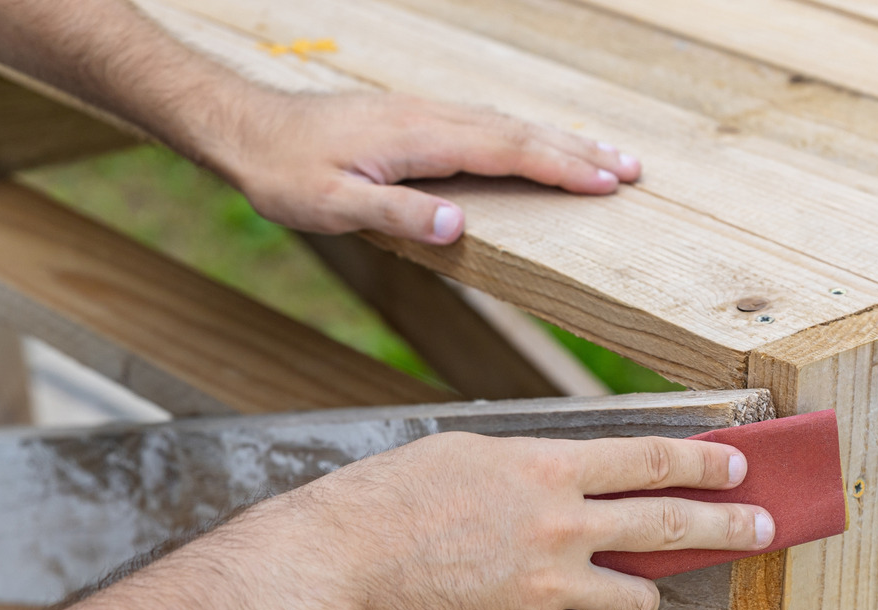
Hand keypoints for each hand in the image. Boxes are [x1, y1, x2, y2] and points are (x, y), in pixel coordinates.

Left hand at [212, 91, 640, 243]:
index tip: (608, 182)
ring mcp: (423, 115)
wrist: (243, 128)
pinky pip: (486, 123)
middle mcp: (430, 118)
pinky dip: (525, 135)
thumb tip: (458, 225)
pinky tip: (535, 144)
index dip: (562, 167)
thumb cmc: (282, 172)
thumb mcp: (329, 205)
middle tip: (633, 169)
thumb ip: (394, 215)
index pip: (508, 151)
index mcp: (419, 139)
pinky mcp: (413, 121)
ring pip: (507, 123)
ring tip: (605, 156)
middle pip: (521, 131)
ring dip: (559, 140)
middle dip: (581, 151)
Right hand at [283, 433, 772, 609]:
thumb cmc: (393, 496)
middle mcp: (560, 526)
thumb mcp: (471, 453)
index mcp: (547, 469)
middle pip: (669, 528)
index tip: (739, 466)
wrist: (338, 562)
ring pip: (637, 600)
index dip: (704, 463)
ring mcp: (547, 587)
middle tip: (764, 527)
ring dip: (649, 594)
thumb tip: (582, 481)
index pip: (651, 460)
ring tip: (642, 588)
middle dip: (729, 527)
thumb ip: (537, 468)